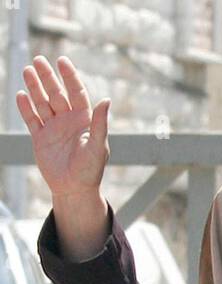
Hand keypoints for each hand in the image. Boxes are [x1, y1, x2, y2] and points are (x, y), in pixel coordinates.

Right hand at [17, 55, 109, 202]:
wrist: (74, 190)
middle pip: (56, 93)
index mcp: (83, 120)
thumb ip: (100, 123)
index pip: (76, 92)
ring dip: (35, 88)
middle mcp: (67, 121)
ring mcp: (53, 129)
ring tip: (27, 70)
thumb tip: (106, 100)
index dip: (69, 76)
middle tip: (38, 60)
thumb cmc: (91, 171)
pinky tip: (21, 95)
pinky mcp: (40, 139)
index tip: (62, 61)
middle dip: (48, 77)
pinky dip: (26, 108)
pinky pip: (32, 120)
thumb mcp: (98, 146)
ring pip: (42, 103)